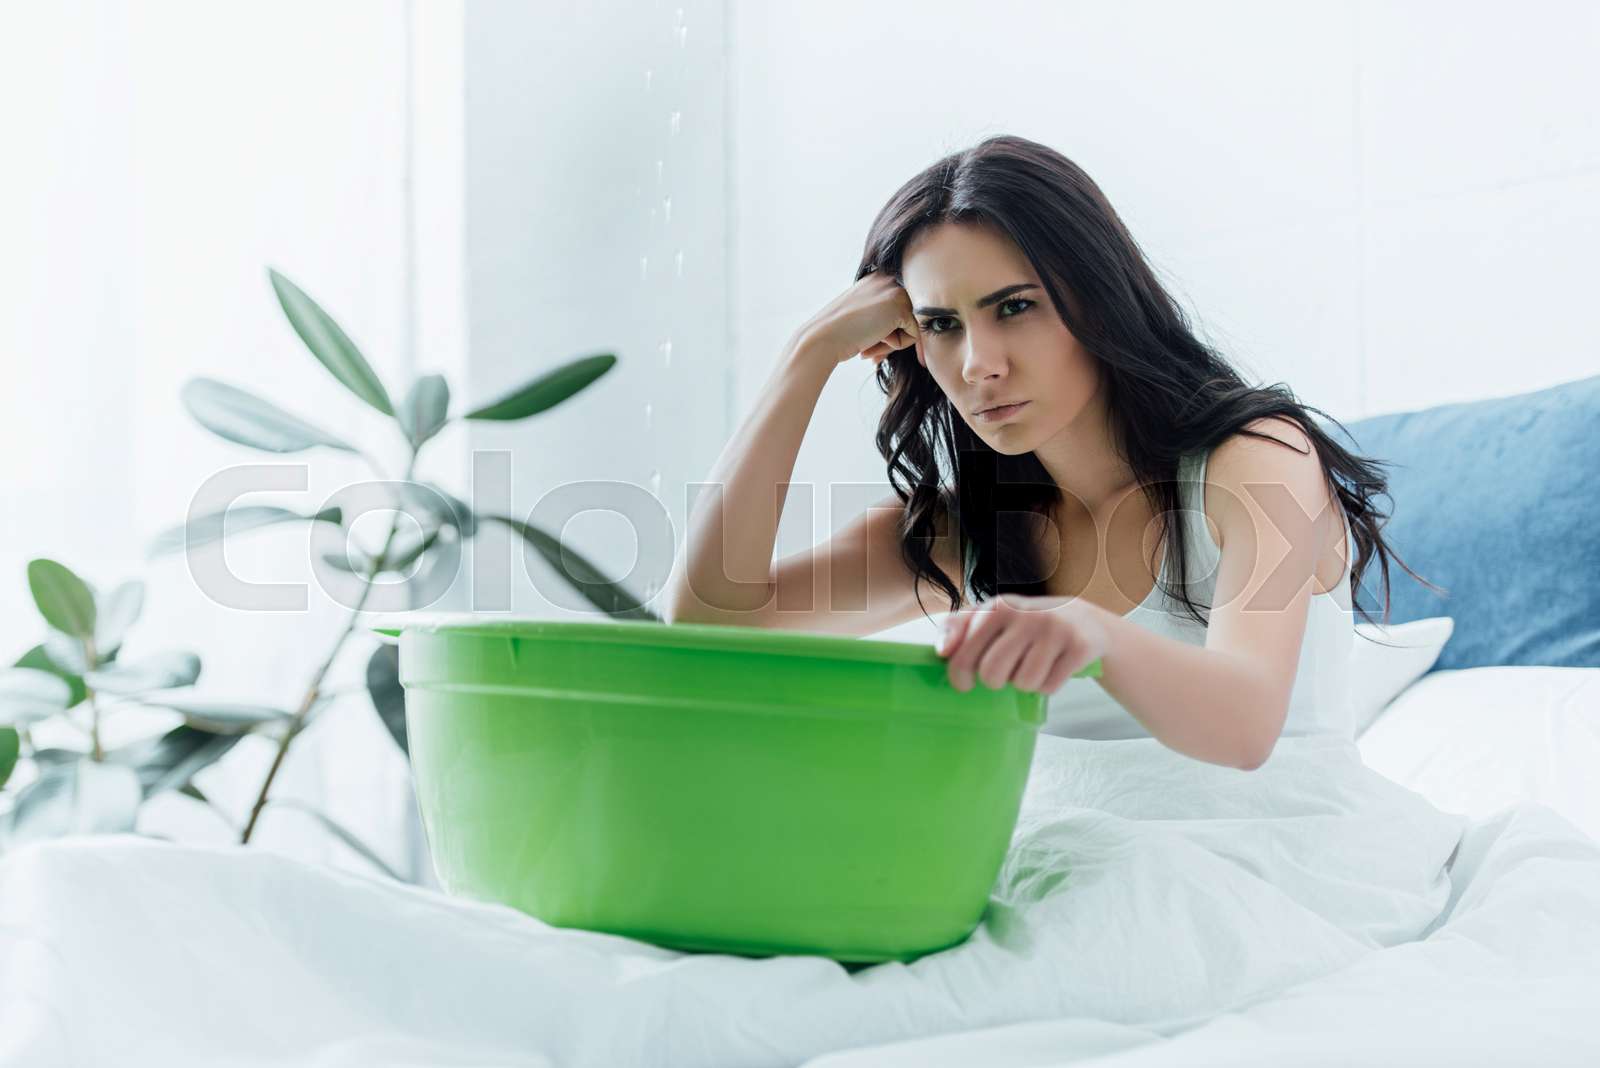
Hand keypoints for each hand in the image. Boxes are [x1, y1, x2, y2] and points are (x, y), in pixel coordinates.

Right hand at [795, 269, 925, 369]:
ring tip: (869, 347)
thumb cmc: (839, 331)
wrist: (823, 337)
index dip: (888, 329)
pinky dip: (895, 346)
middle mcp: (888, 278)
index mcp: (878, 277)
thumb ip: (883, 312)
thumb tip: (912, 326)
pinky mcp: (901, 307)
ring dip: (893, 342)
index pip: (899, 307)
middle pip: (908, 314)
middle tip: (871, 350)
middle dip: (893, 337)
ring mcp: (896, 290)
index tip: (870, 341)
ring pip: (913, 324)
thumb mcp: (863, 312)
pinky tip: (872, 343)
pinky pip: (914, 335)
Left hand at [936, 593, 1108, 693]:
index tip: (964, 683)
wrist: (1084, 621)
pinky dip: (1047, 686)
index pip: (964, 652)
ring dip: (1025, 684)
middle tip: (1005, 673)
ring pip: (1023, 683)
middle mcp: (1025, 614)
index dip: (959, 675)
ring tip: (1031, 668)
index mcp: (998, 607)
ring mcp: (1054, 629)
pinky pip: (1048, 687)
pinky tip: (1052, 669)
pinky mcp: (1078, 646)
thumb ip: (957, 628)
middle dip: (995, 681)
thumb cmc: (1025, 625)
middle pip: (992, 674)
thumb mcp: (992, 617)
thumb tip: (942, 651)